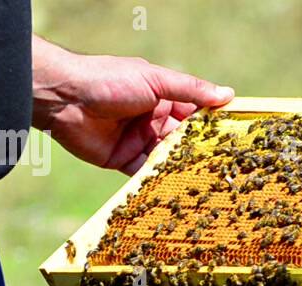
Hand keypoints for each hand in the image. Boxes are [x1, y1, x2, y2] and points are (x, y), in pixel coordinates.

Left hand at [32, 37, 233, 174]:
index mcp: (163, 99)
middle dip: (202, 152)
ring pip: (169, 159)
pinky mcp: (124, 161)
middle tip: (228, 167)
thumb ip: (191, 90)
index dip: (215, 125)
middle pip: (185, 140)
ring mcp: (140, 142)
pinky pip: (147, 174)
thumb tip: (228, 94)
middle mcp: (154, 121)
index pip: (196, 114)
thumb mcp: (155, 80)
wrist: (62, 98)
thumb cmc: (108, 80)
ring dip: (184, 168)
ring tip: (208, 182)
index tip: (238, 138)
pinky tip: (178, 189)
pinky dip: (160, 180)